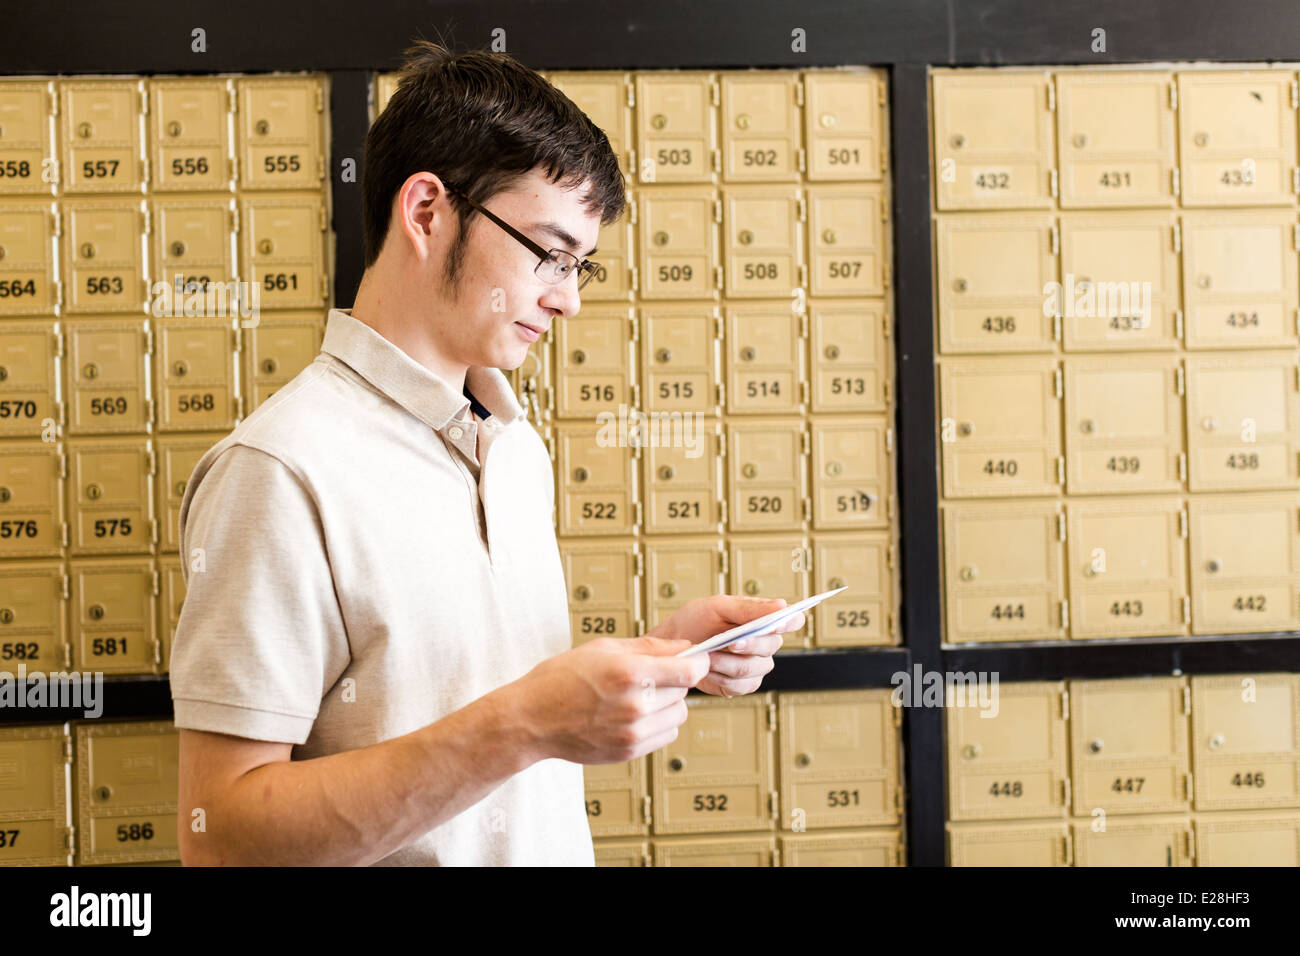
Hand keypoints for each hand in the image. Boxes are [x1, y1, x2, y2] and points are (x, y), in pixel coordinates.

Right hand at [511, 635, 710, 764]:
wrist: (531, 719)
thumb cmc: (560, 679)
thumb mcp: (603, 648)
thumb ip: (649, 647)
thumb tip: (684, 647)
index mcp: (629, 673)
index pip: (689, 670)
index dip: (696, 661)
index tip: (693, 659)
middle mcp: (635, 706)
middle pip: (685, 691)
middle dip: (675, 679)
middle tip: (650, 675)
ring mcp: (633, 733)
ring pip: (679, 715)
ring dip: (669, 704)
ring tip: (640, 696)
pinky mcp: (629, 752)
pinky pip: (665, 735)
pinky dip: (658, 724)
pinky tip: (634, 714)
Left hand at [646, 595, 802, 698]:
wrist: (672, 647)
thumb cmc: (695, 622)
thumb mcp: (717, 607)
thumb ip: (749, 608)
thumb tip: (781, 605)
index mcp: (763, 620)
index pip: (791, 620)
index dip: (789, 622)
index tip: (776, 623)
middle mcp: (764, 644)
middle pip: (771, 646)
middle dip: (749, 645)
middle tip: (729, 642)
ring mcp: (755, 667)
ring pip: (754, 669)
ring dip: (728, 663)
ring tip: (708, 655)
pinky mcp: (741, 686)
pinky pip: (741, 686)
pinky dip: (721, 678)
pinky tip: (708, 670)